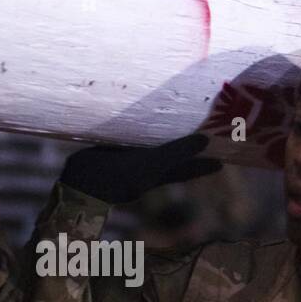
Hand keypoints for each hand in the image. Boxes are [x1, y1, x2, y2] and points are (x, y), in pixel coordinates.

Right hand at [59, 133, 219, 204]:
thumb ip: (175, 153)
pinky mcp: (113, 150)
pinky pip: (134, 139)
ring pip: (154, 147)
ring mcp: (129, 159)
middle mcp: (146, 167)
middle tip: (205, 139)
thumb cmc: (116, 177)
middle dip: (188, 150)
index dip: (204, 165)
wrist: (77, 181)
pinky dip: (142, 132)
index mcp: (158, 174)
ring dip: (166, 138)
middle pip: (174, 158)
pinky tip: (142, 120)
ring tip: (178, 125)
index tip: (223, 162)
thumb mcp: (149, 165)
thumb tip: (205, 141)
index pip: (187, 169)